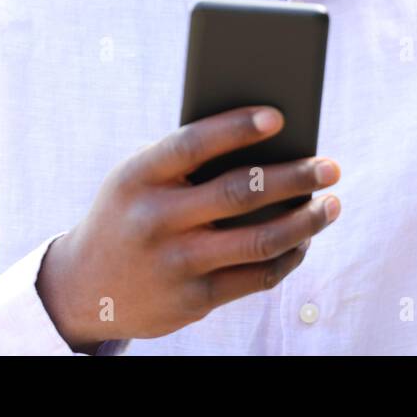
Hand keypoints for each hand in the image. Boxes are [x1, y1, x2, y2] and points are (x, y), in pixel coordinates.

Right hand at [35, 106, 340, 351]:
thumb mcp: (138, 179)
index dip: (235, 128)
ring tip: (331, 204)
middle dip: (294, 178)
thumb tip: (270, 144)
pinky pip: (257, 276)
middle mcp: (155, 220)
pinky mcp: (194, 300)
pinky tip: (305, 238)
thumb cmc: (130, 213)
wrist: (85, 288)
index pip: (192, 145)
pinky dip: (290, 255)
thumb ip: (186, 162)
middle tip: (331, 166)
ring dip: (306, 221)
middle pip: (238, 193)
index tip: (278, 116)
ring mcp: (176, 263)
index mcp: (138, 177)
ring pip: (260, 241)